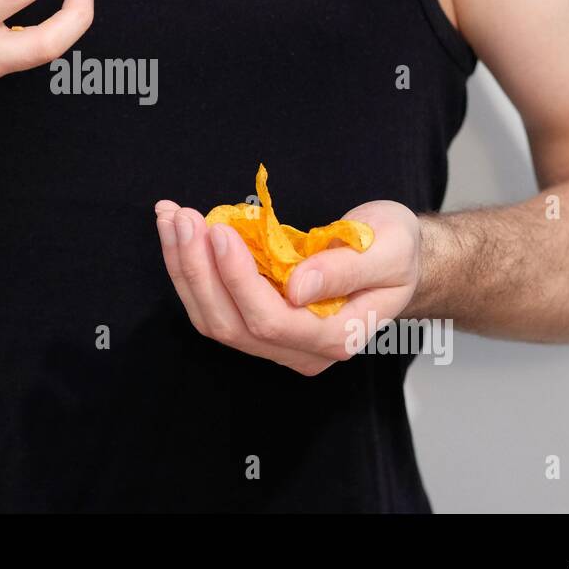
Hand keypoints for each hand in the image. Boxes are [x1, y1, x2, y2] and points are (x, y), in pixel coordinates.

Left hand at [154, 199, 421, 374]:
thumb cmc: (396, 250)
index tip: (220, 232)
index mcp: (337, 337)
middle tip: (183, 218)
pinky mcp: (256, 322)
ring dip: (184, 268)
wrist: (395, 258)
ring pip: (213, 318)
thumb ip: (347, 269)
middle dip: (199, 270)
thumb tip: (298, 288)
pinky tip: (177, 231)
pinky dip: (189, 267)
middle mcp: (301, 350)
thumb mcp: (388, 249)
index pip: (272, 322)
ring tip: (172, 218)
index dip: (239, 280)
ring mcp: (275, 340)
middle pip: (232, 325)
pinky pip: (213, 304)